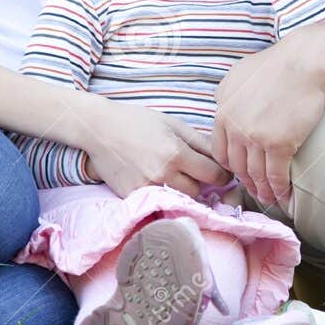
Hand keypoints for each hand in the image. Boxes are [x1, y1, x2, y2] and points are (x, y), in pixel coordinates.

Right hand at [83, 100, 229, 198]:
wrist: (100, 129)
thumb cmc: (138, 122)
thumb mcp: (174, 124)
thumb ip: (201, 142)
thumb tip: (224, 158)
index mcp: (176, 154)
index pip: (214, 175)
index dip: (222, 174)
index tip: (221, 172)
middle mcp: (162, 175)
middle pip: (198, 191)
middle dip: (201, 182)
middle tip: (195, 171)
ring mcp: (146, 189)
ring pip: (180, 200)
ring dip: (183, 190)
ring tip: (176, 175)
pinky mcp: (132, 197)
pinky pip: (159, 202)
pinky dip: (163, 194)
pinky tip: (157, 179)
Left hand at [212, 29, 324, 207]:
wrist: (305, 61)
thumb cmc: (278, 63)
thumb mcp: (240, 72)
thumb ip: (226, 91)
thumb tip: (221, 102)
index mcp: (223, 110)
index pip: (219, 149)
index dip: (230, 165)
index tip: (240, 172)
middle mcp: (234, 126)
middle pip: (236, 165)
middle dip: (246, 182)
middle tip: (256, 191)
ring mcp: (255, 137)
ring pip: (255, 174)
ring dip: (262, 191)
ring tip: (270, 199)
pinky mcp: (279, 144)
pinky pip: (275, 175)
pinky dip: (279, 189)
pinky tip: (284, 196)